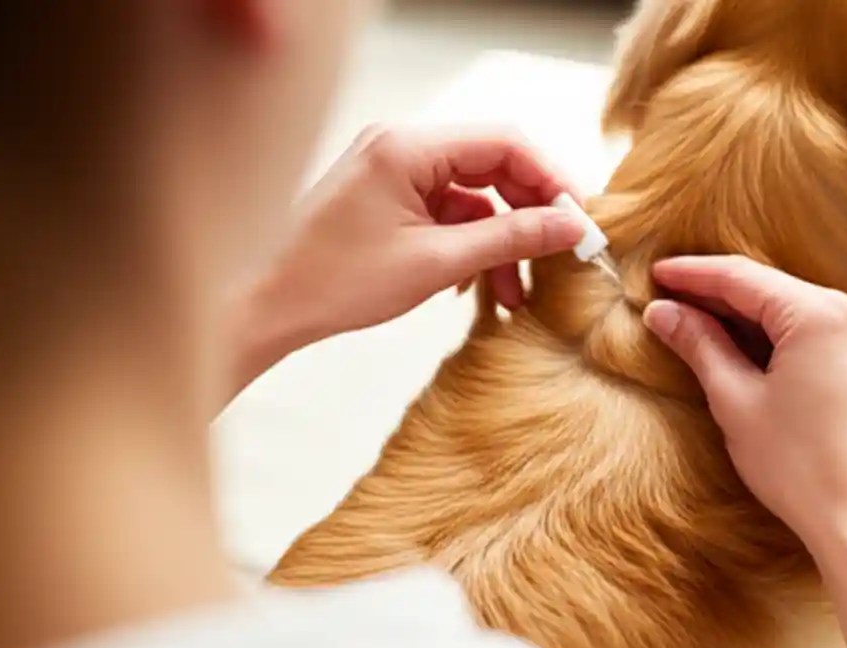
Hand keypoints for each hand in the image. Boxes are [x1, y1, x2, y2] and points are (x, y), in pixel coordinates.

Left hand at [227, 126, 584, 400]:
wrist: (266, 306)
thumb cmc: (333, 282)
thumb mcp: (436, 263)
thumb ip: (509, 239)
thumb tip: (569, 224)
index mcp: (408, 147)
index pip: (505, 142)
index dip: (551, 180)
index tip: (580, 219)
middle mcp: (401, 147)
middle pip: (493, 166)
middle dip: (530, 214)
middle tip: (561, 255)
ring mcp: (393, 171)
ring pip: (474, 195)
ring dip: (501, 241)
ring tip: (516, 293)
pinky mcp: (388, 198)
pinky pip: (448, 212)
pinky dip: (470, 246)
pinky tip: (479, 287)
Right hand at [642, 255, 846, 549]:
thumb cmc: (800, 467)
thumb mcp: (736, 401)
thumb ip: (700, 346)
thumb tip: (663, 313)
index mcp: (820, 314)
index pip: (743, 278)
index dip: (694, 274)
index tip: (657, 274)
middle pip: (774, 291)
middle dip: (720, 296)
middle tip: (671, 302)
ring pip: (799, 314)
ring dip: (752, 319)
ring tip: (704, 327)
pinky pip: (824, 336)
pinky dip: (786, 339)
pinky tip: (754, 353)